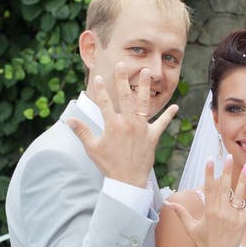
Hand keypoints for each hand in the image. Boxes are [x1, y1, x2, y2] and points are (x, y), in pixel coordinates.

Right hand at [68, 65, 177, 187]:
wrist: (127, 182)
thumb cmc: (109, 165)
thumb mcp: (93, 149)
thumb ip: (82, 132)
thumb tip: (69, 120)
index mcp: (112, 125)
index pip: (104, 102)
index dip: (100, 89)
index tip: (97, 77)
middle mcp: (128, 124)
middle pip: (125, 97)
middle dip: (123, 79)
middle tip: (123, 64)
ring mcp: (142, 129)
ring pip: (143, 104)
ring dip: (145, 87)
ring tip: (147, 72)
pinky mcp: (152, 137)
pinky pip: (162, 124)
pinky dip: (168, 116)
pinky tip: (176, 107)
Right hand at [165, 156, 245, 246]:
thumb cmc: (202, 242)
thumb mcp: (190, 227)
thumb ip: (181, 213)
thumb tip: (168, 203)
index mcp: (209, 210)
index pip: (209, 187)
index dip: (209, 172)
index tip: (210, 159)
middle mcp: (222, 211)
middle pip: (224, 187)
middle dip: (226, 170)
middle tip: (229, 156)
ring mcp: (233, 216)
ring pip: (238, 194)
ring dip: (243, 179)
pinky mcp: (243, 222)